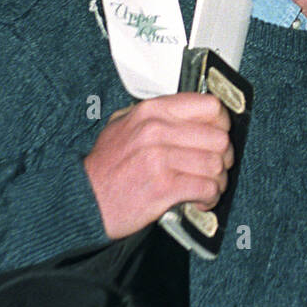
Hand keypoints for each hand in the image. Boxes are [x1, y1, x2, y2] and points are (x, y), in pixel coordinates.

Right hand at [83, 93, 233, 239]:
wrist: (82, 200)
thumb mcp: (123, 125)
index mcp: (151, 111)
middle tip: (217, 166)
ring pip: (216, 164)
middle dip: (224, 156)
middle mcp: (156, 130)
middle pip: (218, 137)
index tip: (219, 134)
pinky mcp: (164, 187)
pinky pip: (207, 188)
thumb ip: (156, 116)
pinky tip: (201, 200)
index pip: (209, 106)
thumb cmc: (105, 168)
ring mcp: (159, 158)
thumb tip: (192, 114)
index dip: (222, 123)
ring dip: (218, 180)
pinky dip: (210, 197)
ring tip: (209, 185)